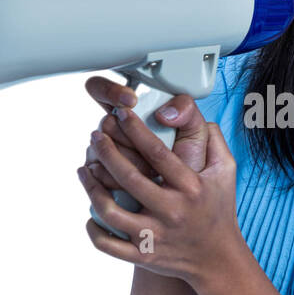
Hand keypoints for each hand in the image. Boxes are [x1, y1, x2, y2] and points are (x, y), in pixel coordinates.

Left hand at [78, 103, 241, 285]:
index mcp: (191, 187)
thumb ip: (212, 138)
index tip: (120, 113)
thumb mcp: (226, 171)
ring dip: (91, 187)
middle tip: (95, 135)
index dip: (135, 129)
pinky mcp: (143, 256)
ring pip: (110, 211)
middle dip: (107, 151)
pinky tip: (90, 211)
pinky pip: (107, 244)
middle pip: (129, 178)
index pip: (157, 153)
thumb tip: (188, 114)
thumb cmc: (218, 209)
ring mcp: (155, 236)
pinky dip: (93, 228)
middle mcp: (172, 212)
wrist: (217, 260)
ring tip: (84, 169)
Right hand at [80, 76, 211, 195]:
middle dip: (133, 139)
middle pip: (107, 122)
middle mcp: (114, 131)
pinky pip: (99, 172)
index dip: (111, 91)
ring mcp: (103, 153)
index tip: (131, 101)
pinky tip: (139, 184)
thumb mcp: (196, 135)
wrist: (187, 204)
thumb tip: (164, 113)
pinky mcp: (98, 177)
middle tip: (156, 151)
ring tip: (153, 173)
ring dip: (132, 161)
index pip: (102, 89)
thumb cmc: (190, 167)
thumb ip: (188, 111)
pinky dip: (122, 179)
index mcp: (133, 113)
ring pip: (102, 149)